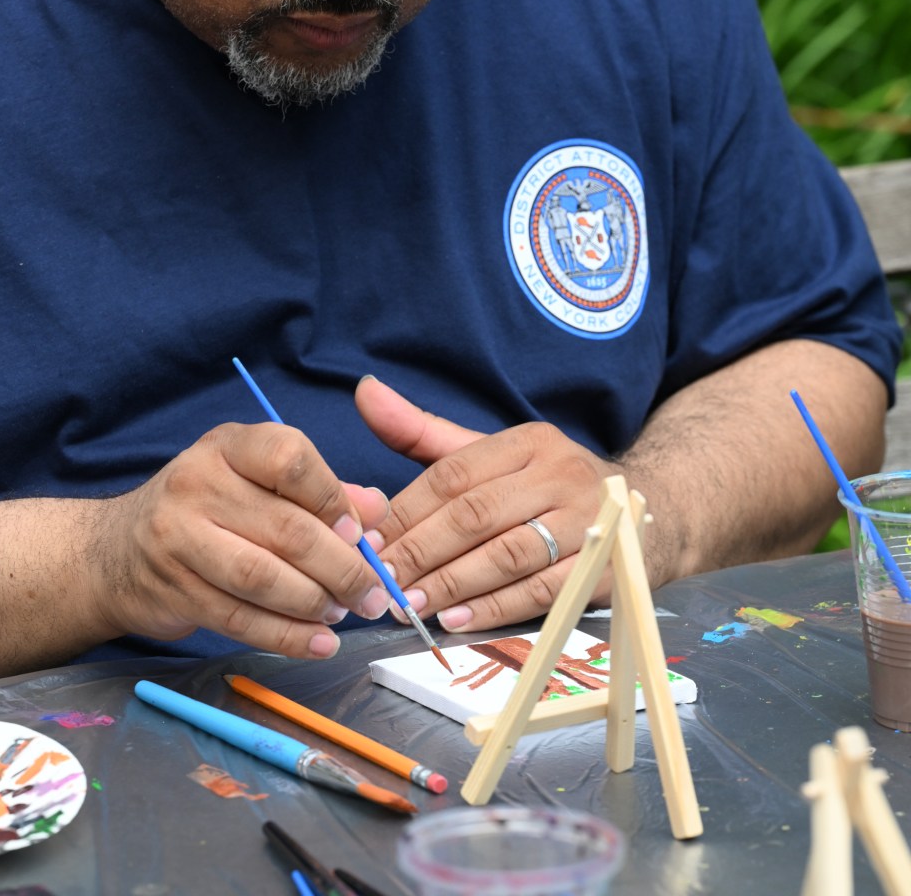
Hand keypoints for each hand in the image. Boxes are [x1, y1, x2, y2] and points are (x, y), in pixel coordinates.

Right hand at [89, 423, 391, 657]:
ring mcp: (179, 536)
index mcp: (228, 446)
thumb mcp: (254, 481)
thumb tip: (377, 510)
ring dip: (314, 603)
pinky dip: (286, 636)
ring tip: (342, 614)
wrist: (113, 552)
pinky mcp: (172, 590)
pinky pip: (240, 619)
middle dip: (341, 567)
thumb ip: (319, 491)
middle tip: (372, 592)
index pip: (289, 456)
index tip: (358, 534)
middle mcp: (198, 483)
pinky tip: (317, 643)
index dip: (332, 497)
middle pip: (286, 528)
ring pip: (263, 577)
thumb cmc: (204, 509)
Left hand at [356, 376, 613, 631]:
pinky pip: (541, 591)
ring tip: (410, 603)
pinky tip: (456, 619)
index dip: (408, 510)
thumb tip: (364, 391)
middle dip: (422, 550)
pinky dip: (495, 608)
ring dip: (453, 583)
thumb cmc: (548, 486)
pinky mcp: (602, 567)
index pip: (455, 473)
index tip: (369, 541)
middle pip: (477, 514)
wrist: (646, 514)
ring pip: (507, 554)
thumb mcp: (494, 453)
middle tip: (381, 579)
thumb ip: (424, 432)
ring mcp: (586, 521)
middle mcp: (559, 474)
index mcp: (528, 441)